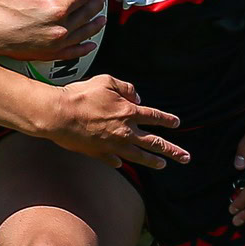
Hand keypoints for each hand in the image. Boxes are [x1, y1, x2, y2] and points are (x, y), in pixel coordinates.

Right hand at [0, 0, 107, 60]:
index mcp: (55, 9)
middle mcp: (60, 28)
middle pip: (86, 14)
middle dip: (96, 3)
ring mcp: (56, 44)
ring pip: (84, 33)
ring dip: (95, 24)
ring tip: (102, 18)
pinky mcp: (50, 54)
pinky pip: (74, 53)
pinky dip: (84, 48)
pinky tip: (91, 44)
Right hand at [40, 75, 188, 169]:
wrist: (58, 115)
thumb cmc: (81, 95)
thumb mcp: (106, 81)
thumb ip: (125, 87)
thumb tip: (137, 98)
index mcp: (128, 112)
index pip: (154, 116)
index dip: (167, 120)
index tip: (177, 124)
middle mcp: (125, 132)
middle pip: (154, 142)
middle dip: (172, 150)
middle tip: (186, 158)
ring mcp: (113, 145)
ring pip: (138, 156)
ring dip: (153, 161)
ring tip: (164, 165)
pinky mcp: (98, 153)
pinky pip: (113, 160)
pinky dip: (118, 162)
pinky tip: (122, 164)